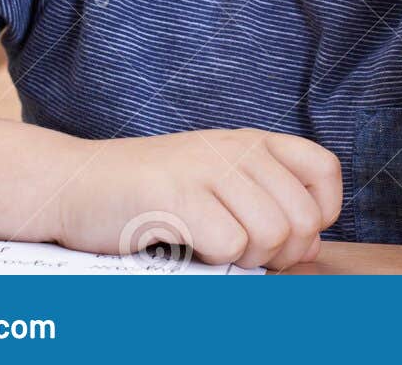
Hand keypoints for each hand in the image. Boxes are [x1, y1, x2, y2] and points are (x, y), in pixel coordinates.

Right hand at [55, 126, 341, 269]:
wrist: (77, 185)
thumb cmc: (151, 195)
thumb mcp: (216, 182)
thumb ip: (264, 203)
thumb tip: (310, 245)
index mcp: (251, 141)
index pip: (324, 171)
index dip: (320, 215)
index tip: (288, 238)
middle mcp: (235, 147)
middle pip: (301, 217)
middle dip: (280, 252)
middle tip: (240, 252)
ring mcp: (205, 167)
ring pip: (271, 233)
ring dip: (246, 258)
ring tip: (210, 247)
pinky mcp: (176, 195)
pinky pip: (228, 245)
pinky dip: (212, 260)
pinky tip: (185, 244)